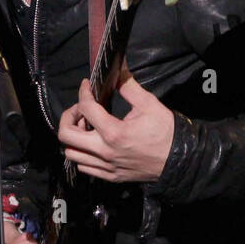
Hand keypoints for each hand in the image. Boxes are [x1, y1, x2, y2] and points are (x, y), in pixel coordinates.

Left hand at [57, 75, 174, 182]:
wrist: (179, 160)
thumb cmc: (165, 132)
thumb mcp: (149, 104)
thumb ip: (128, 86)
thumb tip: (118, 67)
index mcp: (113, 132)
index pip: (85, 108)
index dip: (83, 92)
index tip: (87, 86)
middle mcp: (104, 152)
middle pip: (65, 135)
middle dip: (68, 117)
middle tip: (81, 109)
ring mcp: (105, 166)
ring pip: (71, 153)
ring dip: (73, 137)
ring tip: (86, 127)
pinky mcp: (109, 176)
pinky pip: (83, 167)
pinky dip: (82, 154)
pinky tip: (92, 143)